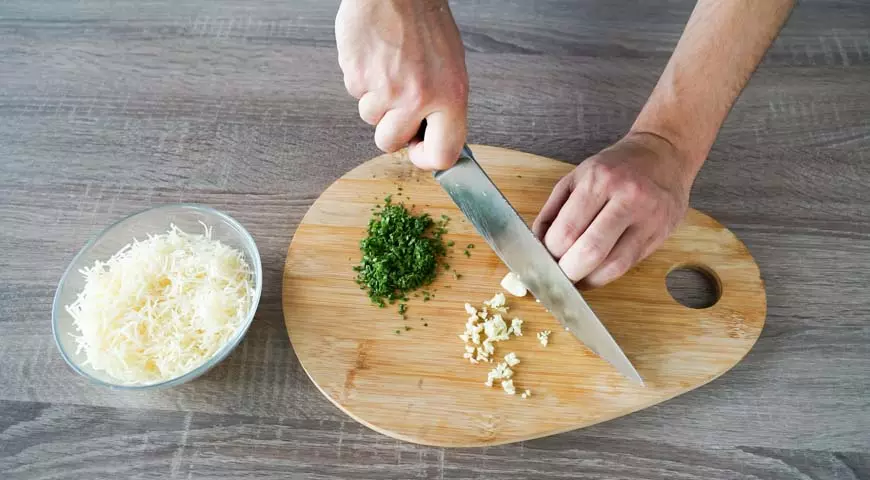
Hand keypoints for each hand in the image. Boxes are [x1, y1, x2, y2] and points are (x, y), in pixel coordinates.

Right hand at [335, 0, 467, 169]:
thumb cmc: (425, 23)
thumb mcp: (451, 67)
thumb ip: (443, 106)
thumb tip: (432, 138)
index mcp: (450, 96)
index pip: (442, 155)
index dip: (426, 159)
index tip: (419, 150)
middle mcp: (418, 97)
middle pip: (390, 143)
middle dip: (390, 128)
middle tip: (397, 103)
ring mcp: (384, 88)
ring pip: (369, 118)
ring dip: (376, 100)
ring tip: (388, 68)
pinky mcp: (357, 76)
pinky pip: (355, 93)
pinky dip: (362, 79)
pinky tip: (375, 57)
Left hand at [532, 132, 693, 288]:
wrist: (664, 153)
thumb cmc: (615, 167)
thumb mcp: (577, 176)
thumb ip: (553, 211)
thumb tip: (537, 245)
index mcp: (599, 179)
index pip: (566, 231)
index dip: (549, 254)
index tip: (543, 260)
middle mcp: (627, 197)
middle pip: (589, 252)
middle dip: (567, 272)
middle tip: (556, 275)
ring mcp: (648, 218)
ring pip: (611, 266)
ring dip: (586, 280)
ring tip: (574, 278)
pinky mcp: (660, 234)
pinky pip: (627, 265)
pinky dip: (604, 276)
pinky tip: (593, 274)